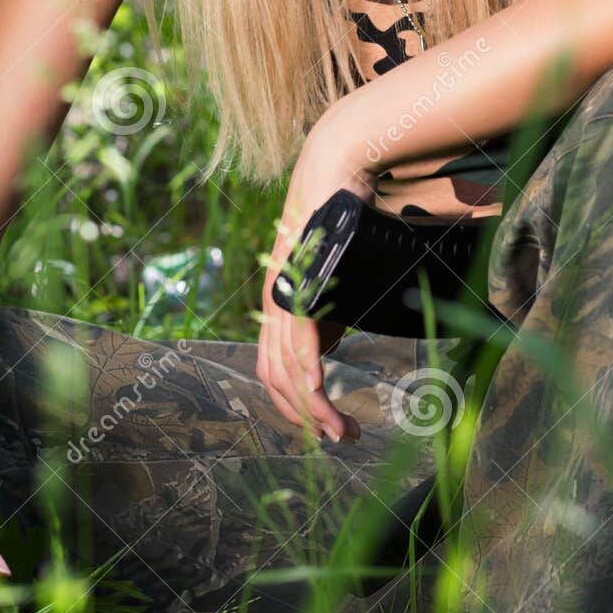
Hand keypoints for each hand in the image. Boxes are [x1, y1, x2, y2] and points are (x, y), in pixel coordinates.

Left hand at [256, 117, 373, 444]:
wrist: (334, 173)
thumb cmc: (335, 225)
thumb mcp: (331, 282)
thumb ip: (326, 316)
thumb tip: (329, 350)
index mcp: (277, 307)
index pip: (275, 370)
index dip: (297, 405)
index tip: (329, 426)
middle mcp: (271, 305)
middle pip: (273, 379)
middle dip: (304, 418)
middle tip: (339, 439)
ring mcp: (281, 294)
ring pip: (284, 371)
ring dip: (312, 410)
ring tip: (342, 432)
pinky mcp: (297, 285)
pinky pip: (299, 344)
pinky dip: (311, 379)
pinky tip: (323, 401)